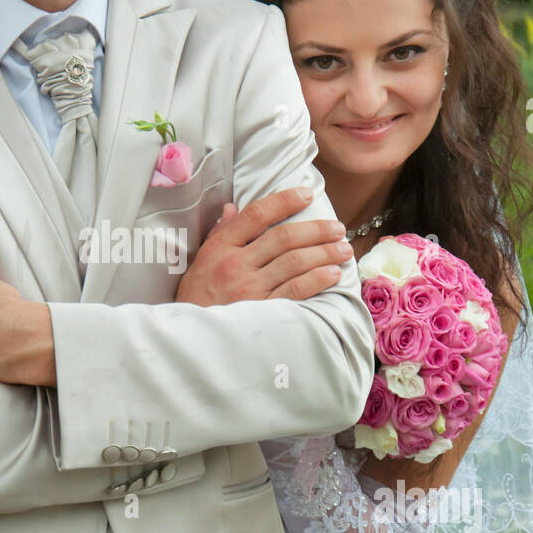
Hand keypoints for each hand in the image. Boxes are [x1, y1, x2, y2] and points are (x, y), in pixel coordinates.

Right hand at [174, 187, 353, 306]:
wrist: (189, 338)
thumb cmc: (196, 298)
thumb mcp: (200, 262)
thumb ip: (219, 233)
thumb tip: (233, 209)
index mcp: (220, 247)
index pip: (256, 215)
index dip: (284, 201)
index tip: (307, 195)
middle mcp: (235, 264)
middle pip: (284, 238)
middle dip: (317, 230)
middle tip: (337, 228)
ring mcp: (250, 289)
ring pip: (295, 262)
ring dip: (324, 253)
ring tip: (343, 249)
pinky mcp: (263, 311)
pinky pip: (296, 290)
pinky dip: (317, 279)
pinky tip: (332, 273)